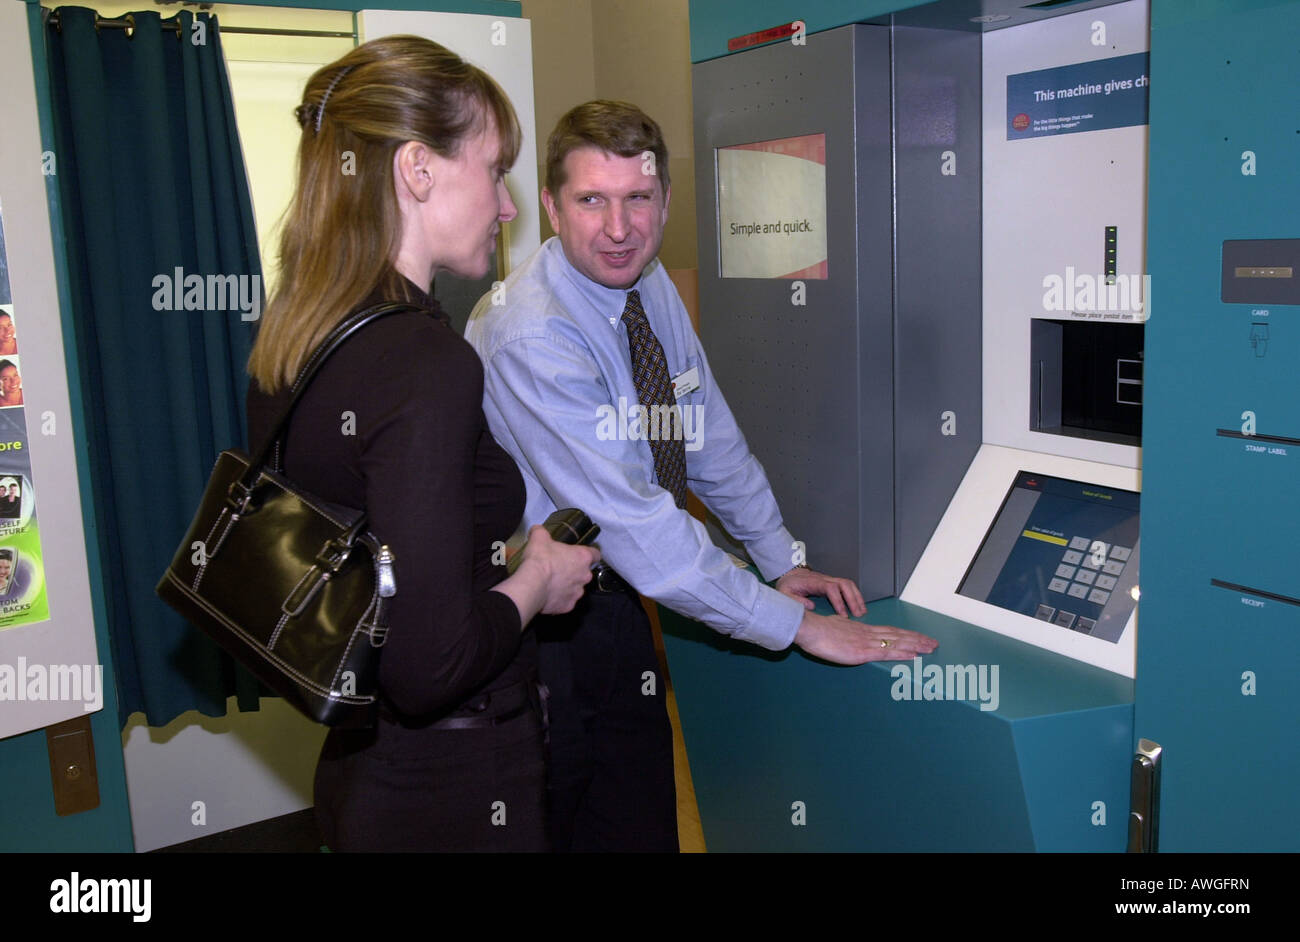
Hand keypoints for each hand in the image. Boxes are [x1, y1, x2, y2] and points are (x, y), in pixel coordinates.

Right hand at [518, 524, 599, 614]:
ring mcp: (577, 593)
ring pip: (576, 588)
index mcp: (582, 557)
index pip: (595, 554)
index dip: (589, 553)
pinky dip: (559, 599)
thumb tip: (537, 530)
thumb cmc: (540, 559)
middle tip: (559, 568)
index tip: (580, 554)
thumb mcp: (539, 538)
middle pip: (584, 572)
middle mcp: (585, 576)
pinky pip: (566, 601)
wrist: (532, 585)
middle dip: (574, 571)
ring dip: (567, 586)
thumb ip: (541, 532)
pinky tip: (548, 595)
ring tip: (551, 583)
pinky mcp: (568, 606)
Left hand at [775, 567, 866, 617]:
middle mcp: (824, 579)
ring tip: (862, 612)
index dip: (839, 601)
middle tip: (858, 615)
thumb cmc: (788, 586)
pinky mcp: (832, 583)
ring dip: (857, 597)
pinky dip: (855, 595)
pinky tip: (858, 606)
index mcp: (813, 582)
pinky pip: (847, 587)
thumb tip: (810, 606)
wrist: (789, 575)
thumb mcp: (785, 594)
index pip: (831, 588)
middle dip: (853, 599)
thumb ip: (795, 600)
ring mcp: (829, 580)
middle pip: (844, 584)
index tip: (843, 615)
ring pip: (848, 584)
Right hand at [793, 610, 937, 665]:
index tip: (918, 637)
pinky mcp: (863, 652)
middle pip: (898, 636)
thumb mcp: (835, 627)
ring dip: (916, 645)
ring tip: (930, 648)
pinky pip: (887, 653)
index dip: (906, 634)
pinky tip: (914, 655)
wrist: (809, 629)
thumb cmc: (817, 630)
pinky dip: (903, 654)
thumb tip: (847, 631)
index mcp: (862, 629)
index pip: (889, 631)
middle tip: (934, 643)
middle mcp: (868, 634)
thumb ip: (845, 630)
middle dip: (917, 639)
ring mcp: (867, 642)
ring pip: (897, 643)